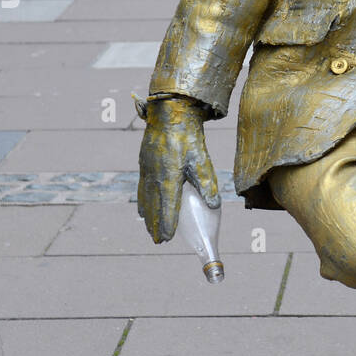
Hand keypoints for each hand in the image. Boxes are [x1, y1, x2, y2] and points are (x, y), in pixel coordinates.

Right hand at [137, 96, 218, 243]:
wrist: (171, 114)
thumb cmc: (189, 137)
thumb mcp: (201, 160)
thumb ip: (206, 183)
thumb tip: (214, 205)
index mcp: (169, 175)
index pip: (168, 206)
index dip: (168, 223)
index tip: (167, 238)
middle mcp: (154, 175)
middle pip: (154, 206)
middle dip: (156, 225)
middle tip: (158, 241)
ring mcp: (146, 169)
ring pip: (145, 199)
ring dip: (148, 217)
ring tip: (151, 231)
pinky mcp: (144, 164)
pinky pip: (141, 188)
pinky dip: (142, 202)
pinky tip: (142, 210)